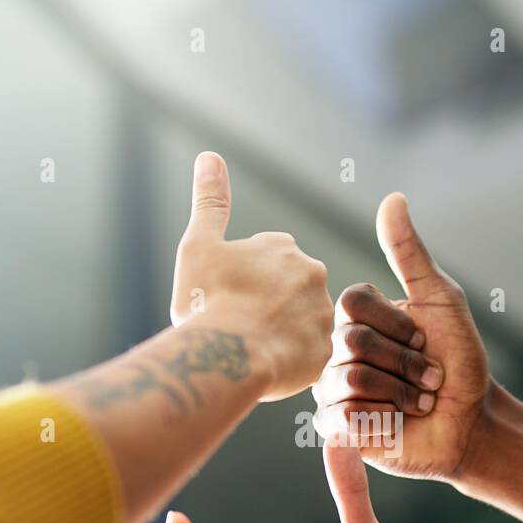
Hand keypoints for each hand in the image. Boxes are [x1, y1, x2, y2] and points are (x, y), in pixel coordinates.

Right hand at [171, 151, 332, 401]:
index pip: (269, 257)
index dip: (244, 278)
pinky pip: (306, 357)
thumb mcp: (199, 246)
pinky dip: (288, 361)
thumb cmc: (207, 301)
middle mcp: (313, 276)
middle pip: (289, 290)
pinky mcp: (323, 354)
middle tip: (239, 324)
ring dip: (282, 332)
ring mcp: (321, 316)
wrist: (226, 356)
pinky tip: (264, 366)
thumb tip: (209, 156)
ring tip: (251, 349)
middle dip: (269, 303)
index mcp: (284, 248)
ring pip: (300, 323)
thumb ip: (210, 201)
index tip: (227, 295)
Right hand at [313, 193, 491, 480]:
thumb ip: (410, 254)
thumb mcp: (441, 300)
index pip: (353, 302)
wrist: (471, 421)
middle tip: (429, 377)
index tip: (424, 338)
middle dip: (405, 362)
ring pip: (351, 379)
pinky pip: (343, 415)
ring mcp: (333, 388)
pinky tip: (396, 423)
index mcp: (357, 317)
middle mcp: (338, 349)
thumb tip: (392, 198)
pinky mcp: (335, 427)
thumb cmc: (459, 361)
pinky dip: (382, 419)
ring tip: (418, 400)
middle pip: (353, 341)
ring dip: (400, 392)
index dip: (397, 323)